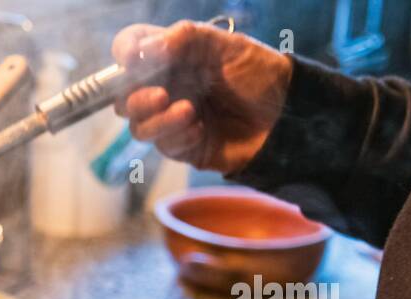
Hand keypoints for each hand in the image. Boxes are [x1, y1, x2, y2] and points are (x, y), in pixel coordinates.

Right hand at [112, 20, 291, 174]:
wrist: (286, 116)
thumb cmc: (259, 74)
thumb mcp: (226, 45)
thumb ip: (185, 40)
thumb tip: (144, 50)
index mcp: (172, 56)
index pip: (131, 48)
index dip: (125, 51)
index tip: (131, 59)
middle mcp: (166, 87)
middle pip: (124, 96)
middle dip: (136, 98)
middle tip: (161, 96)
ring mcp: (171, 118)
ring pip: (138, 126)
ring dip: (159, 121)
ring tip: (190, 113)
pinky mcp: (181, 146)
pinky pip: (163, 146)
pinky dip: (178, 137)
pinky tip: (202, 130)